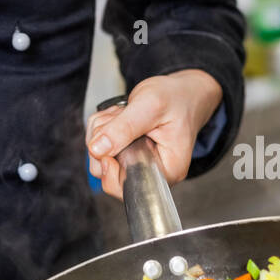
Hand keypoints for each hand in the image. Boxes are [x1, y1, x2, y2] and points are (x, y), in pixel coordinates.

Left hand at [85, 70, 222, 197]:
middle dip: (103, 140)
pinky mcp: (125, 151)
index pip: (128, 188)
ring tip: (123, 113)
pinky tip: (120, 115)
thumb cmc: (176, 98)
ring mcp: (135, 161)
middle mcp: (150, 170)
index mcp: (166, 170)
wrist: (182, 91)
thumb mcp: (150, 106)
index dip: (109, 170)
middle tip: (120, 117)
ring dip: (102, 128)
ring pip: (98, 154)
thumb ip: (124, 128)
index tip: (108, 145)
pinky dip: (102, 125)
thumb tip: (97, 148)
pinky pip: (98, 143)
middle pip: (105, 171)